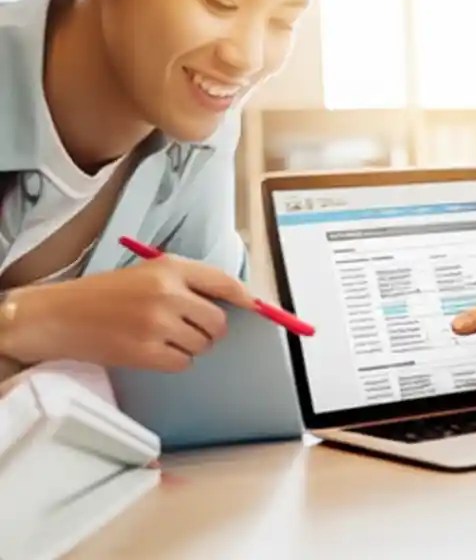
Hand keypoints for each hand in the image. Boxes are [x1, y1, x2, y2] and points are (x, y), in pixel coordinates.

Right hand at [0, 255, 254, 371]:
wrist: (60, 315)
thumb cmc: (105, 294)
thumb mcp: (147, 273)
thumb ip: (188, 282)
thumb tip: (237, 300)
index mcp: (170, 268)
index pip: (224, 282)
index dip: (247, 298)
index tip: (258, 309)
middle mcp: (168, 293)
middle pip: (219, 321)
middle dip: (209, 329)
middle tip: (188, 328)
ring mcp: (158, 323)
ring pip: (203, 344)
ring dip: (190, 345)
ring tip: (160, 335)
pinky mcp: (146, 351)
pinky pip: (183, 363)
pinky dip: (174, 361)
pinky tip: (152, 350)